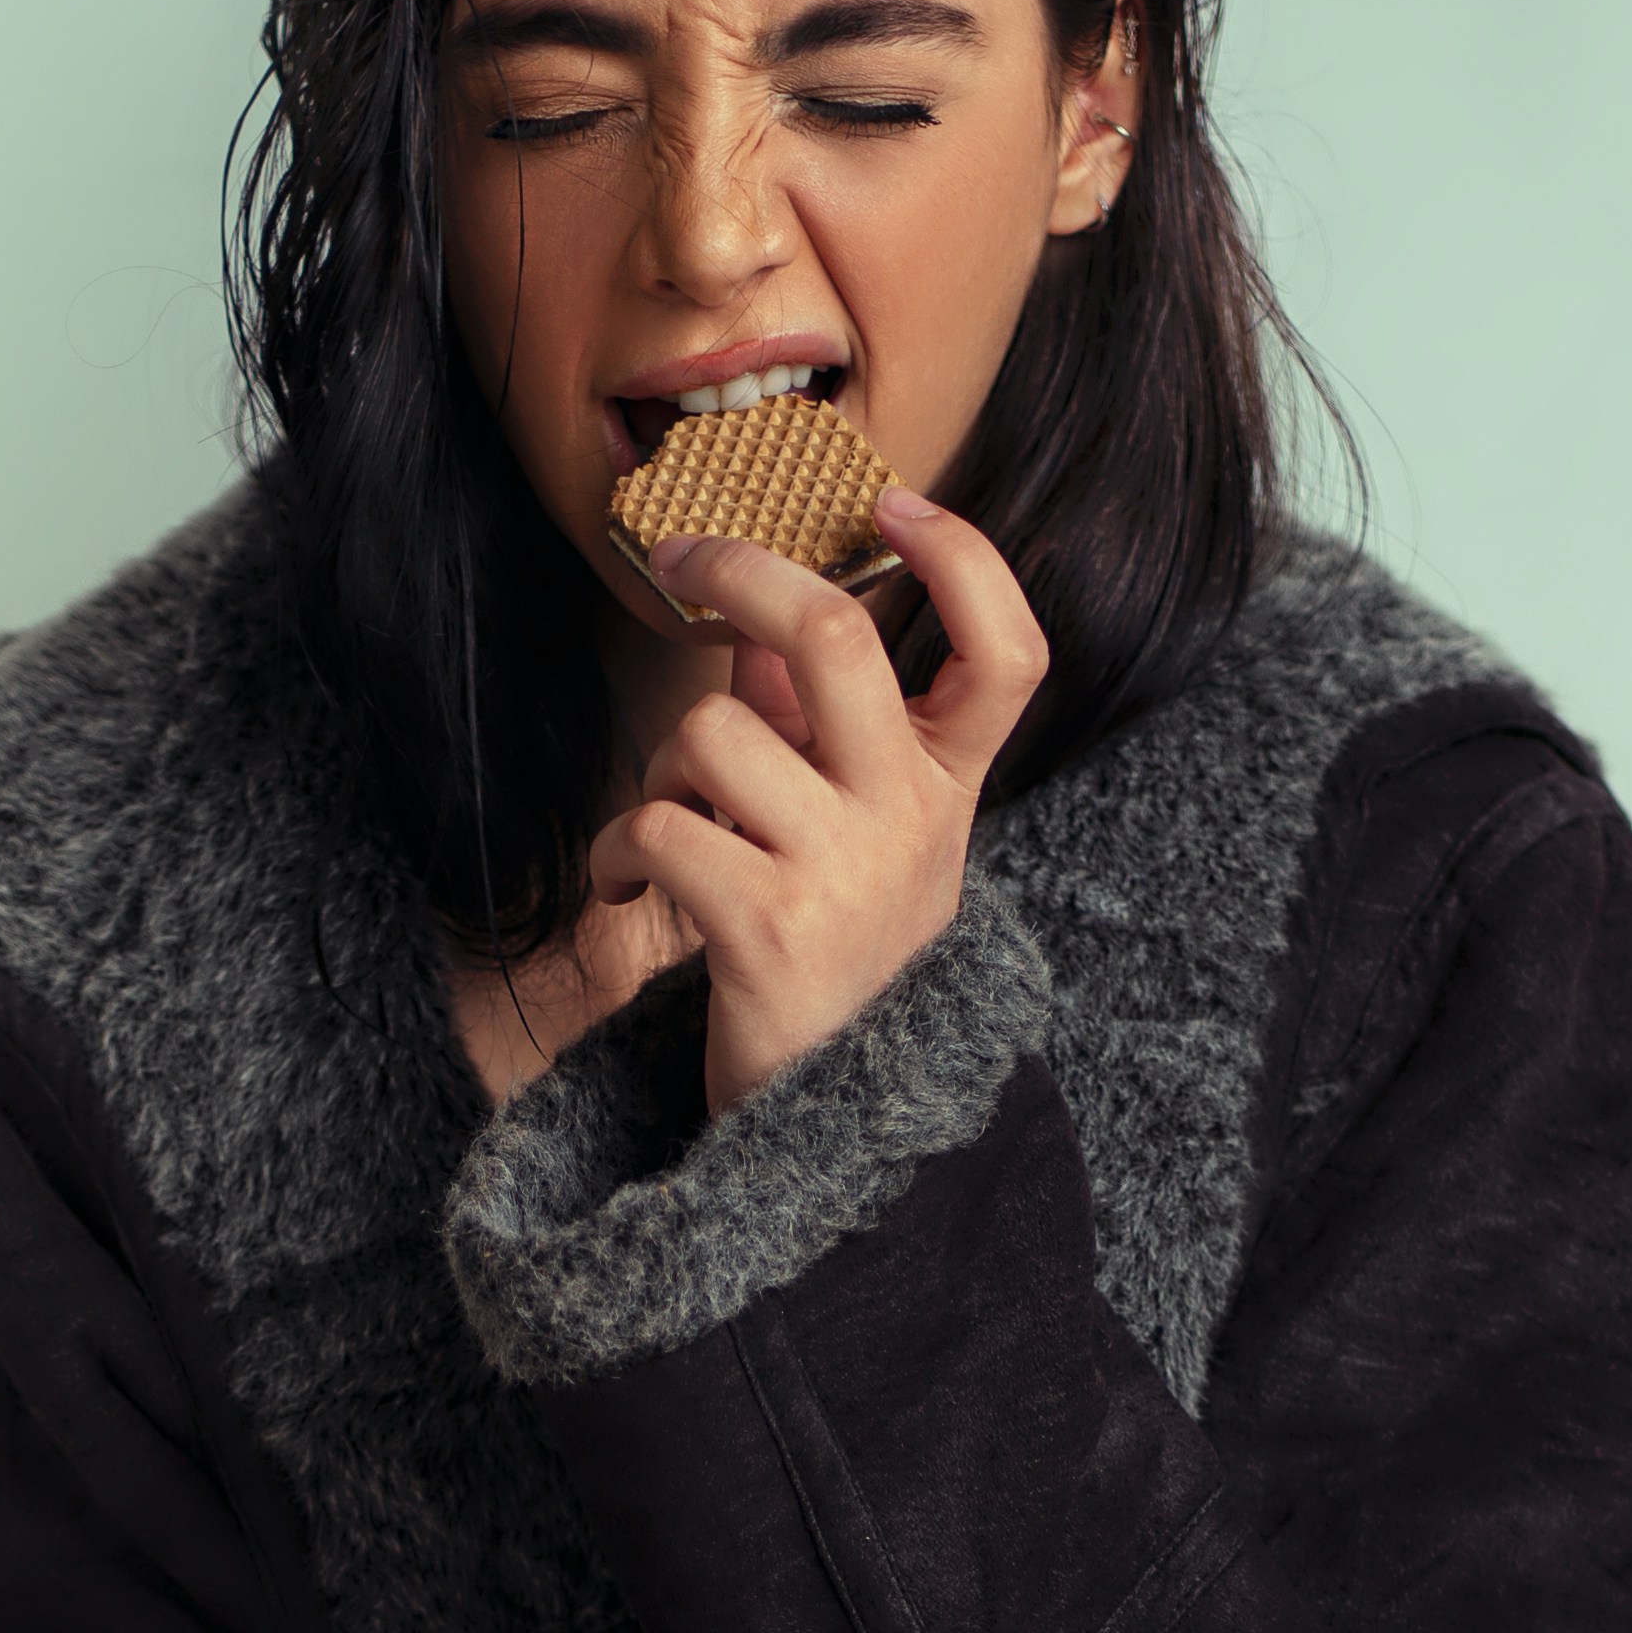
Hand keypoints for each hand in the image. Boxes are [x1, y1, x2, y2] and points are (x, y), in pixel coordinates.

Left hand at [588, 488, 1049, 1112]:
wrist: (824, 1130)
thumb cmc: (826, 955)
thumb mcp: (851, 831)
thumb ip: (811, 720)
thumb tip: (756, 612)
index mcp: (949, 787)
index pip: (1009, 654)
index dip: (964, 561)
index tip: (893, 502)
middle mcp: (914, 819)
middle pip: (838, 633)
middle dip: (743, 573)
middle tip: (685, 560)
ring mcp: (848, 871)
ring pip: (712, 734)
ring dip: (661, 776)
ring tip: (670, 840)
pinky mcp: (771, 927)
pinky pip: (660, 826)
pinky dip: (622, 855)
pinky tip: (632, 895)